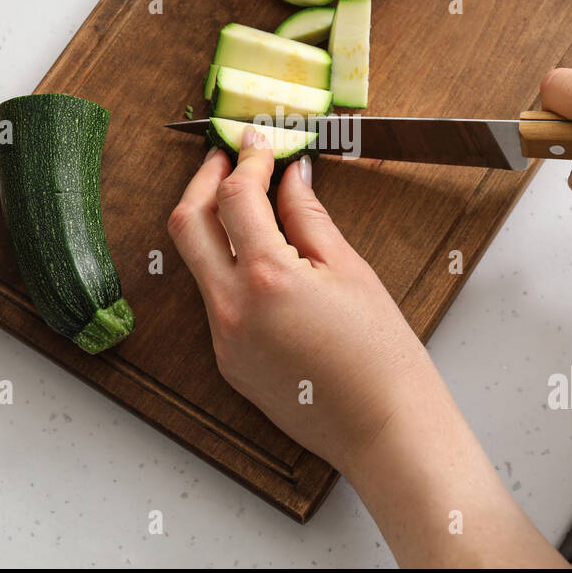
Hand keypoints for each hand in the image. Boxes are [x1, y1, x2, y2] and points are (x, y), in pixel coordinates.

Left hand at [167, 132, 430, 472]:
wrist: (384, 429)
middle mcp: (230, 309)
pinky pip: (216, 298)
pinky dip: (230, 266)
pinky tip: (263, 255)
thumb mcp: (350, 270)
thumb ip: (308, 216)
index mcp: (265, 279)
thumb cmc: (382, 356)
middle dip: (203, 181)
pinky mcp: (228, 360)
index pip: (234, 197)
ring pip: (198, 262)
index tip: (259, 142)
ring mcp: (223, 339)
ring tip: (249, 200)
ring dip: (214, 224)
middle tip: (229, 158)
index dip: (245, 160)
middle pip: (187, 224)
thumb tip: (291, 175)